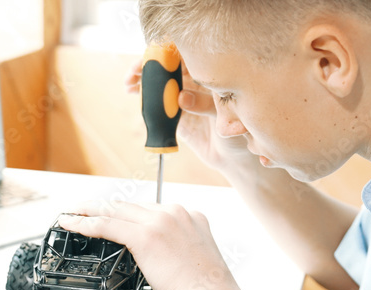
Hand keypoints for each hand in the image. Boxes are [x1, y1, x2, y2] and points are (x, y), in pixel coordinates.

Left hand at [58, 203, 245, 289]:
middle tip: (84, 208)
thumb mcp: (192, 262)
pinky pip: (108, 225)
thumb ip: (175, 252)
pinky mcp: (146, 236)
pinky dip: (86, 223)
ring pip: (115, 210)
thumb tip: (157, 262)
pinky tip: (72, 224)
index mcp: (190, 218)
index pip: (150, 209)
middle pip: (129, 205)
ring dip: (89, 211)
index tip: (114, 215)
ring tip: (72, 213)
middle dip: (104, 206)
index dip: (126, 212)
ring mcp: (161, 222)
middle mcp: (176, 213)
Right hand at [125, 59, 257, 178]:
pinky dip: (142, 95)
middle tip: (136, 70)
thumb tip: (182, 98)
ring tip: (130, 82)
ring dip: (142, 77)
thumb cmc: (239, 129)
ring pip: (159, 81)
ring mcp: (182, 97)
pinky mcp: (173, 113)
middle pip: (168, 65)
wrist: (234, 156)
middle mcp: (195, 82)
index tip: (155, 55)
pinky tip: (132, 91)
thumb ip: (206, 104)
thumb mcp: (228, 114)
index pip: (187, 55)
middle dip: (150, 63)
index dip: (169, 52)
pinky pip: (155, 102)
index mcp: (210, 74)